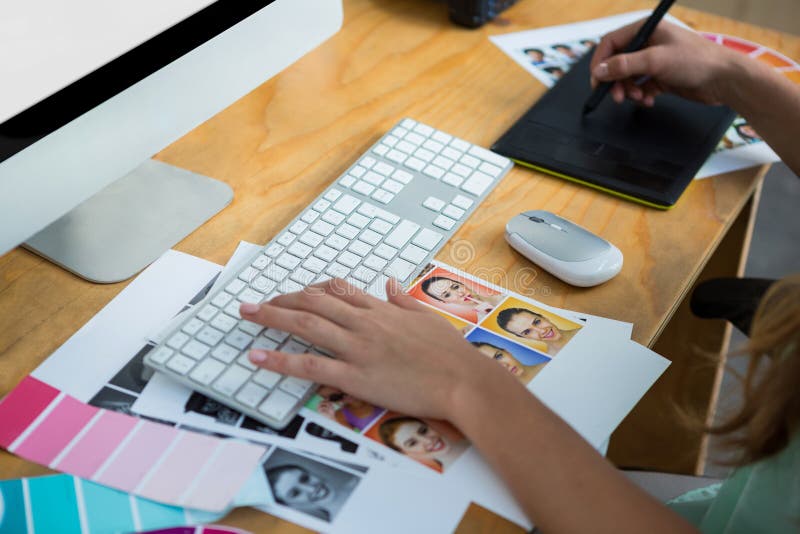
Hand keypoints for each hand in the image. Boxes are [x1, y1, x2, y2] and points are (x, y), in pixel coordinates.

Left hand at [240, 278, 500, 420]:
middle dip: (282, 299)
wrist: (464, 380)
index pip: (339, 290)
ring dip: (272, 317)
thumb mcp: (427, 317)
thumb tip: (390, 283)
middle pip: (315, 302)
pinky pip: (311, 365)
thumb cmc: (450, 353)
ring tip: (247, 314)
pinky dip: (281, 360)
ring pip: (307, 325)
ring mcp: (358, 348)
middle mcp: (365, 323)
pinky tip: (258, 357)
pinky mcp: (356, 376)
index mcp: (382, 310)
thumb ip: (403, 300)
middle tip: (256, 303)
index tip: (295, 292)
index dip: (311, 289)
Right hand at [590, 19, 738, 106]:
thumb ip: (625, 65)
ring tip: (638, 98)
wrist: (724, 79)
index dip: (601, 62)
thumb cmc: (697, 60)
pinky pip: (640, 87)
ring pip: (628, 78)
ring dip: (628, 90)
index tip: (597, 81)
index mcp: (646, 30)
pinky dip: (640, 96)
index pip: (611, 43)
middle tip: (616, 96)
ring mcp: (654, 61)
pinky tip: (649, 100)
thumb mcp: (656, 61)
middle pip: (617, 63)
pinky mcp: (661, 77)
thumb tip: (600, 71)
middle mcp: (648, 44)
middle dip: (615, 81)